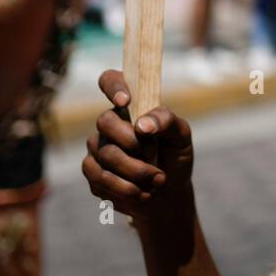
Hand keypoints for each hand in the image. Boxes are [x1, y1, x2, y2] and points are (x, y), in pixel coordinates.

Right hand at [82, 69, 194, 222]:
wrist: (169, 195)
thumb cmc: (175, 157)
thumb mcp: (181, 137)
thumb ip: (167, 121)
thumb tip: (142, 124)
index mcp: (131, 107)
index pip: (110, 81)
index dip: (113, 86)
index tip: (126, 101)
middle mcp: (110, 124)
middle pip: (104, 122)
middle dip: (132, 143)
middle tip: (154, 157)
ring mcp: (98, 148)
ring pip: (104, 154)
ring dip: (135, 172)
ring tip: (157, 180)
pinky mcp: (93, 173)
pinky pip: (99, 177)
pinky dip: (126, 188)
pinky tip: (142, 193)